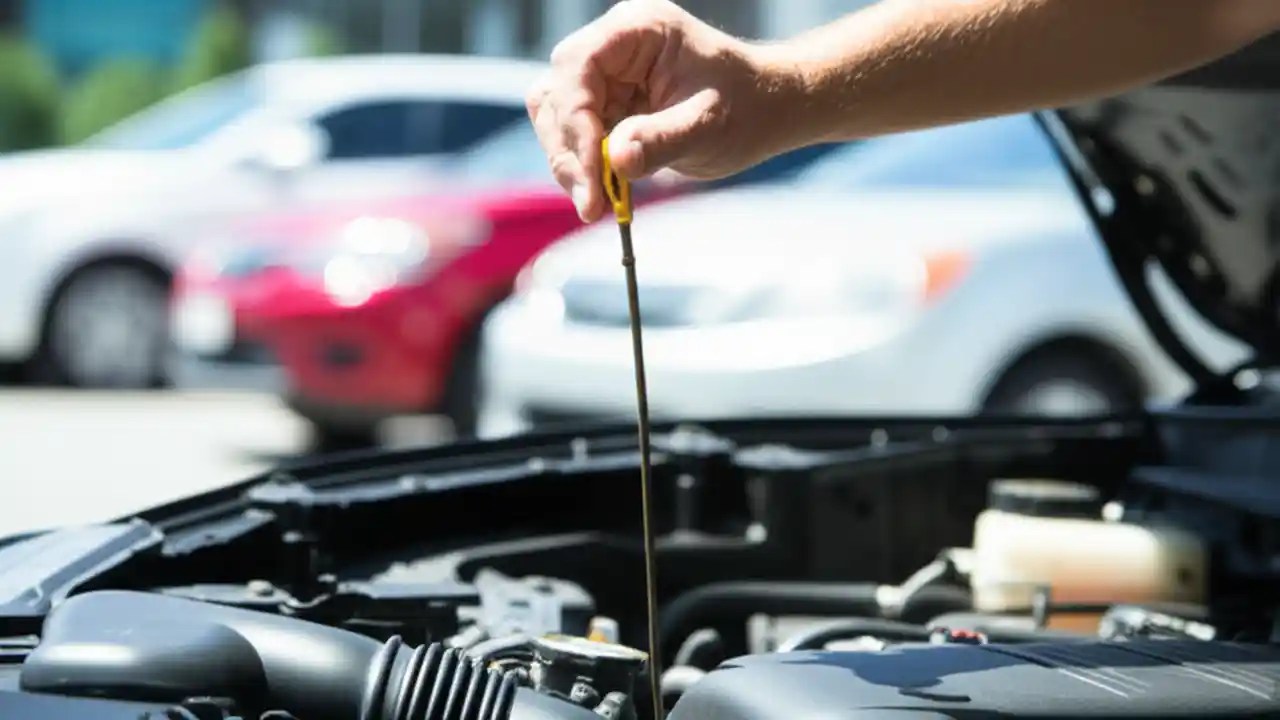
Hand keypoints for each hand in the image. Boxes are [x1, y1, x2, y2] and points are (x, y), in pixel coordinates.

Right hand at [526, 0, 794, 221]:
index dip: (576, 124)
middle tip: (591, 203)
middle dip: (569, 152)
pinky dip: (582, 168)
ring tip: (597, 203)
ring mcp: (605, 74)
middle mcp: (612, 45)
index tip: (592, 174)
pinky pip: (573, 136)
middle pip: (557, 94)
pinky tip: (603, 194)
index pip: (578, 69)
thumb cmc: (746, 105)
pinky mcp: (605, 103)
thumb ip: (661, 141)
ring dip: (570, 163)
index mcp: (637, 29)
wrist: (764, 110)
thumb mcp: (708, 124)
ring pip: (556, 117)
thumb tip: (617, 161)